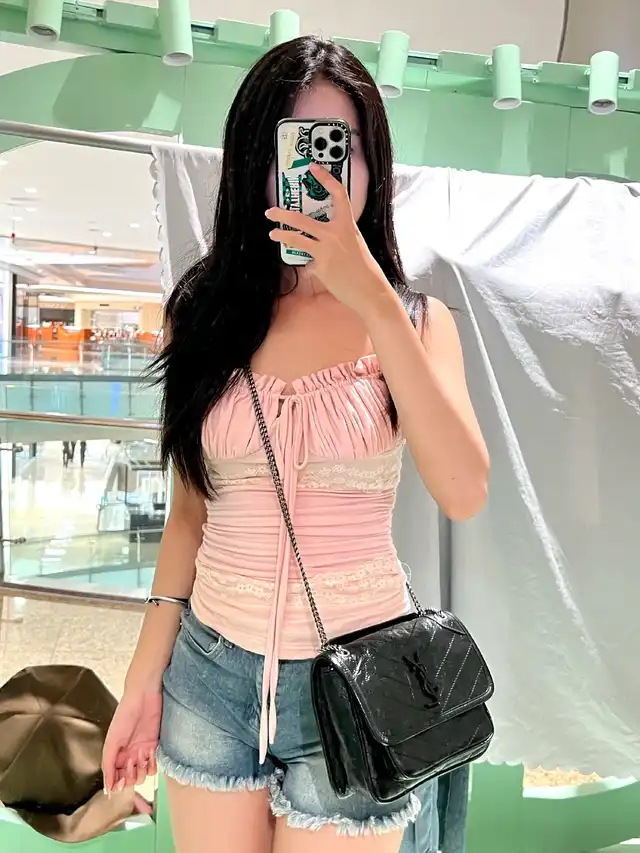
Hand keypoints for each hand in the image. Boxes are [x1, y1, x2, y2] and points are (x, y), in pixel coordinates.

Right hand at [102, 688, 161, 794]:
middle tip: (130, 763)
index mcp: (116, 755)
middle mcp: (129, 755)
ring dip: (142, 772)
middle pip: (130, 779)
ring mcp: (142, 751)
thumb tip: (107, 788)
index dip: (117, 784)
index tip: (120, 784)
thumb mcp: (112, 741)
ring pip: (143, 775)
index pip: (115, 778)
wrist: (144, 696)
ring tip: (141, 758)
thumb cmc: (125, 714)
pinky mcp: (155, 746)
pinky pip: (155, 765)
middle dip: (130, 777)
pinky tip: (151, 754)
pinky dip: (153, 765)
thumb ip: (109, 764)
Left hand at [265, 163, 391, 316]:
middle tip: (271, 212)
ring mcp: (325, 250)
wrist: (369, 289)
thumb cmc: (364, 268)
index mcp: (347, 225)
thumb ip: (340, 235)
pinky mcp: (319, 267)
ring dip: (282, 235)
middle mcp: (334, 234)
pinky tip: (314, 272)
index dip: (325, 178)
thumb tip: (324, 234)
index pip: (338, 194)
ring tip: (274, 234)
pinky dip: (309, 268)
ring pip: (296, 239)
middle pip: (301, 219)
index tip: (313, 169)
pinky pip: (307, 265)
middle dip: (282, 214)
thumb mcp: (355, 243)